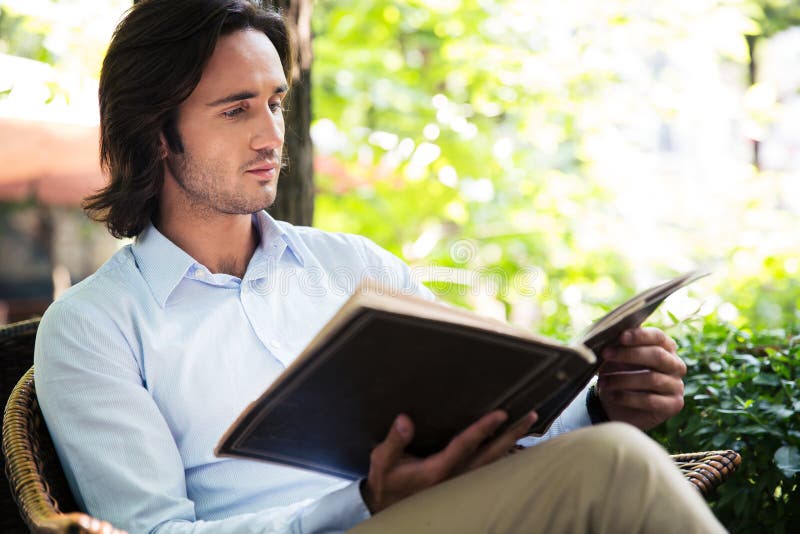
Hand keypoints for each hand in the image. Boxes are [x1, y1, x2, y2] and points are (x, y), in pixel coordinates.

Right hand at [362, 410, 537, 512]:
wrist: (388, 506)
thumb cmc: (387, 481)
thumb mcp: (382, 461)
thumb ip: (395, 440)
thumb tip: (405, 420)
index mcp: (436, 470)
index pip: (465, 446)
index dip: (483, 429)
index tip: (501, 414)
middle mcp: (454, 478)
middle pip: (490, 455)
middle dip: (510, 435)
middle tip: (529, 416)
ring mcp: (461, 482)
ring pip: (493, 463)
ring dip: (511, 444)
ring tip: (526, 425)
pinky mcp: (462, 484)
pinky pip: (488, 469)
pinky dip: (502, 455)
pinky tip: (512, 443)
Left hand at [597, 327, 685, 429]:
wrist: (620, 404)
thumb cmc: (621, 373)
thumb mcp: (618, 358)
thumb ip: (619, 347)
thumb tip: (610, 341)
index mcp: (666, 347)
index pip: (658, 337)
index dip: (641, 336)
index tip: (621, 337)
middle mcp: (676, 365)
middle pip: (657, 356)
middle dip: (629, 354)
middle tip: (605, 354)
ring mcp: (677, 385)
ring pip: (652, 379)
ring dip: (623, 379)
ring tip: (603, 381)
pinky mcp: (674, 405)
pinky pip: (650, 400)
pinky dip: (627, 397)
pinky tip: (612, 396)